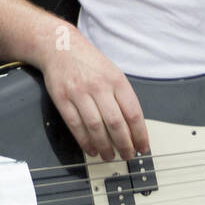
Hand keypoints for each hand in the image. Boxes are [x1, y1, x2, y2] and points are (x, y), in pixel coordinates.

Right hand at [38, 28, 148, 160]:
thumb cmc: (90, 63)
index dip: (140, 134)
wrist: (61, 48)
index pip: (133, 113)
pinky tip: (91, 149)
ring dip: (105, 146)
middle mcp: (99, 87)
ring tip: (110, 156)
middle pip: (116, 123)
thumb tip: (133, 125)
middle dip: (124, 144)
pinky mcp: (62, 99)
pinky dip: (84, 141)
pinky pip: (75, 125)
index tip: (143, 146)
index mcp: (117, 81)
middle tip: (128, 155)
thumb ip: (123, 97)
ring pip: (96, 127)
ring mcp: (79, 93)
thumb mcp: (114, 73)